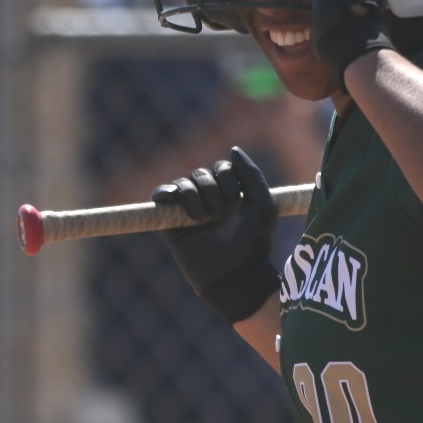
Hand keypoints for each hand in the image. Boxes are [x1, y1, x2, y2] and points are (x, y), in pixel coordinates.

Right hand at [153, 145, 278, 323]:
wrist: (233, 273)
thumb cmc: (253, 240)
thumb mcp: (262, 203)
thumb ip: (251, 173)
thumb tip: (232, 149)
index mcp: (231, 193)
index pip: (222, 168)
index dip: (227, 179)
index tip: (236, 201)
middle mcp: (210, 199)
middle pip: (201, 173)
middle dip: (210, 191)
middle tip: (219, 215)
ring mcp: (189, 210)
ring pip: (183, 184)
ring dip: (194, 198)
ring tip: (203, 220)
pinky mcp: (171, 222)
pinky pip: (161, 195)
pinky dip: (164, 192)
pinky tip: (171, 199)